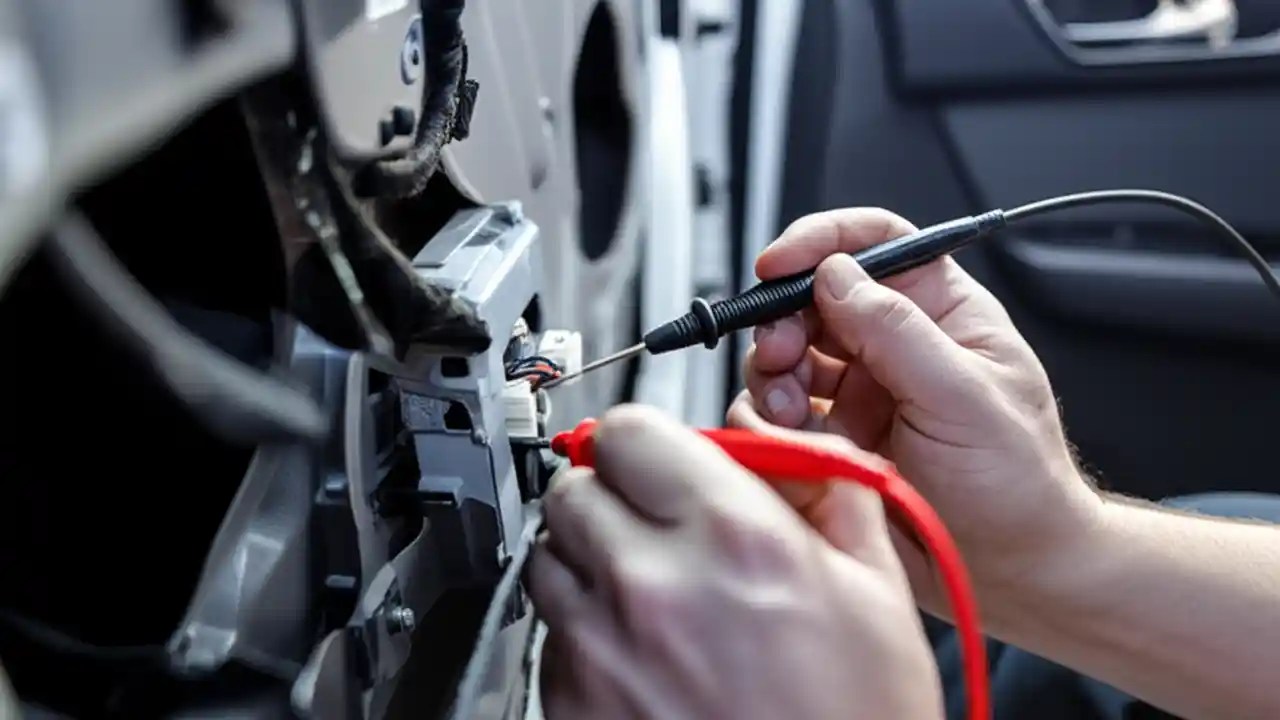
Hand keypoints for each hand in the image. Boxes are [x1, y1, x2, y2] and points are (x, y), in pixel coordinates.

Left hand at [529, 405, 942, 719]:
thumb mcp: (877, 594)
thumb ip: (832, 494)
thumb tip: (788, 446)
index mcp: (734, 538)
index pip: (629, 429)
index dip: (648, 439)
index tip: (661, 456)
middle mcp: (653, 585)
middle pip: (575, 485)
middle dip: (614, 493)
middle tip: (656, 523)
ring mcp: (600, 647)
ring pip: (550, 553)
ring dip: (591, 557)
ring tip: (651, 592)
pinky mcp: (570, 700)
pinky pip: (551, 630)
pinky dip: (583, 627)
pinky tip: (642, 650)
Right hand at [729, 208, 1103, 619]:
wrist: (1013, 575)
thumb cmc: (1018, 486)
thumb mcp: (965, 399)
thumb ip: (898, 333)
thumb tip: (836, 274)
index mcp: (941, 314)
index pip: (877, 244)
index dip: (824, 239)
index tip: (781, 262)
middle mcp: (894, 346)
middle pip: (813, 296)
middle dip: (784, 318)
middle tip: (780, 351)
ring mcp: (860, 392)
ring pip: (787, 352)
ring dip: (774, 373)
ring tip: (793, 410)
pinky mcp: (834, 437)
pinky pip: (778, 410)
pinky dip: (770, 419)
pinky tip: (795, 440)